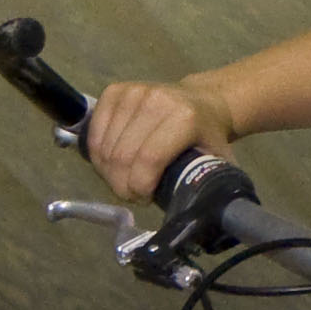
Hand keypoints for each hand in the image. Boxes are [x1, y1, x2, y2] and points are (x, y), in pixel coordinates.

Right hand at [85, 79, 229, 201]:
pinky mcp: (115, 91)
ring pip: (105, 148)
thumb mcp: (216, 162)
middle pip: (122, 156)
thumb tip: (189, 218)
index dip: (139, 187)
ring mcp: (133, 92)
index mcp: (184, 118)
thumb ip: (205, 187)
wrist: (202, 100)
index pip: (149, 160)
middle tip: (132, 194)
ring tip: (124, 179)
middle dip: (122, 185)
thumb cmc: (207, 137)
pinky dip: (98, 155)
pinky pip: (94, 133)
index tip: (144, 199)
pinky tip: (112, 163)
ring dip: (108, 173)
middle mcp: (156, 100)